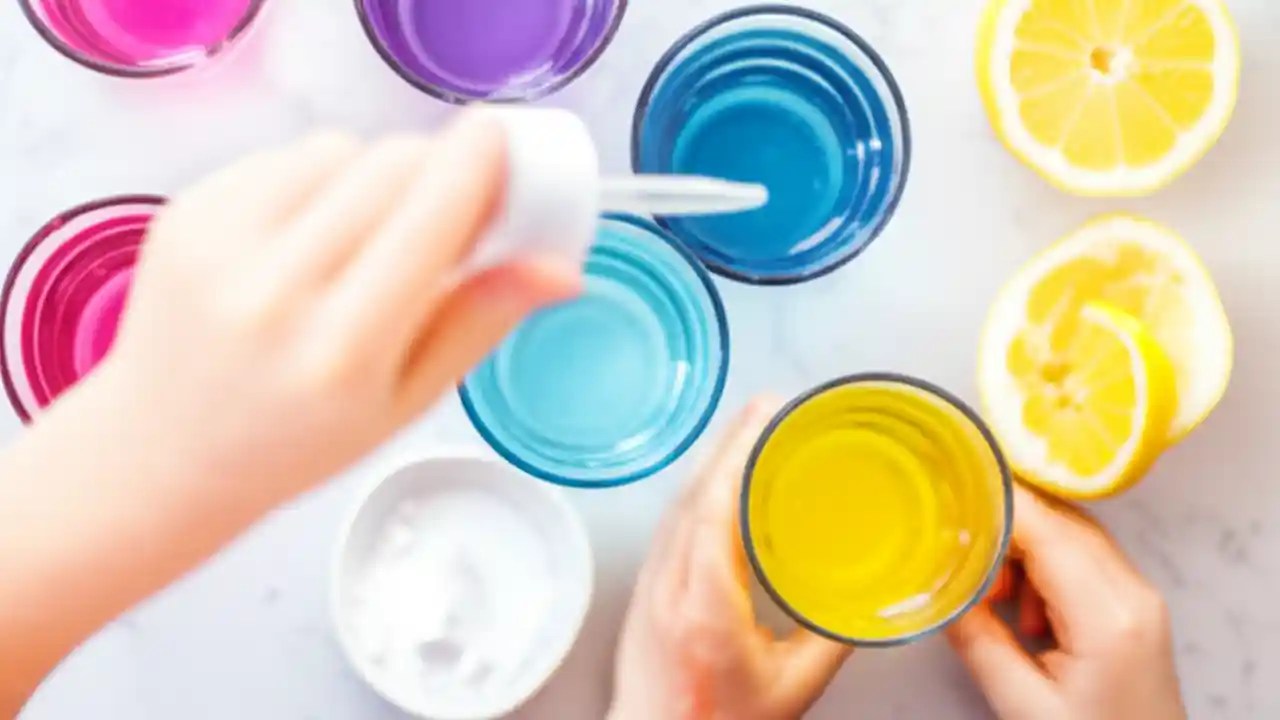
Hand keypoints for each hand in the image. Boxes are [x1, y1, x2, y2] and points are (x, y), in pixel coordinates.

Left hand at [95, 111, 579, 507]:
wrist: (167, 452)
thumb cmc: (297, 441)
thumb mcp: (408, 402)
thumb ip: (482, 322)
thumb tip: (561, 268)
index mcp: (344, 349)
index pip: (431, 214)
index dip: (476, 163)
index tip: (498, 142)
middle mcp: (276, 291)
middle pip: (390, 165)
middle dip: (432, 170)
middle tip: (442, 205)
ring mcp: (221, 245)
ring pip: (337, 150)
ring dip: (369, 176)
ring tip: (360, 237)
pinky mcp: (187, 213)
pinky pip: (281, 159)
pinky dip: (313, 181)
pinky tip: (305, 236)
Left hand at [610, 399, 852, 719]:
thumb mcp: (794, 687)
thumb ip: (831, 637)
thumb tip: (869, 594)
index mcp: (706, 610)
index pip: (713, 514)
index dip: (737, 459)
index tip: (764, 422)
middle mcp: (669, 588)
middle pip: (694, 496)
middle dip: (730, 443)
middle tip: (767, 406)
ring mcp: (650, 585)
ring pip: (678, 505)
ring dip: (713, 462)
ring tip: (750, 430)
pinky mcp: (645, 588)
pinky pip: (671, 524)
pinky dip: (699, 491)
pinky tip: (719, 480)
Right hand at [946, 485, 1184, 719]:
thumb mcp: (1021, 703)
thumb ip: (977, 638)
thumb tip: (937, 585)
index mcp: (1107, 616)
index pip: (1047, 529)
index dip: (998, 502)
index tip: (949, 493)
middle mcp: (1134, 592)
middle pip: (1061, 522)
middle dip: (1004, 528)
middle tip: (961, 563)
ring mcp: (1141, 596)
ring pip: (1072, 534)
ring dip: (1023, 549)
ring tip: (995, 598)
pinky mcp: (1136, 606)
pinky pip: (1085, 558)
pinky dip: (1045, 567)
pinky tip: (1025, 611)